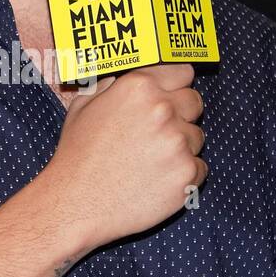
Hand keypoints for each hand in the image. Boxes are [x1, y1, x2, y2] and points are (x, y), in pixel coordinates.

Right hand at [44, 63, 206, 252]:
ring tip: (149, 163)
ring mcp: (178, 142)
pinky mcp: (187, 173)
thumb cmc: (76, 157)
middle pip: (194, 102)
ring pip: (197, 137)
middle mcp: (162, 109)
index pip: (182, 73)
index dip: (176, 87)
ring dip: (181, 148)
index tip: (172, 98)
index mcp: (139, 87)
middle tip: (158, 136)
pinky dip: (184, 176)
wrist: (75, 203)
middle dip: (181, 116)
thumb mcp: (83, 108)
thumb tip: (120, 82)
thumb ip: (108, 88)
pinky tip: (157, 182)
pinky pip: (200, 168)